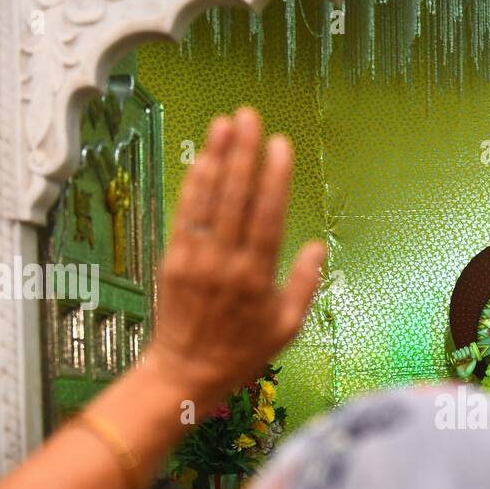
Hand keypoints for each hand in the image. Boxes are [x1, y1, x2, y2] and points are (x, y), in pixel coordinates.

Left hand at [151, 108, 326, 406]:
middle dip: (244, 153)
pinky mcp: (174, 259)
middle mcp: (226, 263)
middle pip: (236, 198)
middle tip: (250, 116)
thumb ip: (304, 285)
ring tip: (225, 122)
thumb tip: (316, 247)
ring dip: (217, 157)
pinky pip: (185, 214)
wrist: (186, 372)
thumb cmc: (242, 353)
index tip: (280, 146)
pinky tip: (202, 158)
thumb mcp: (287, 328)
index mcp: (257, 278)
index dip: (274, 179)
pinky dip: (194, 184)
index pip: (268, 217)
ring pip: (208, 200)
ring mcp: (196, 259)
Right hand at [450, 344, 478, 379]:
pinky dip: (455, 354)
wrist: (464, 374)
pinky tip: (456, 356)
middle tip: (464, 358)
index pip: (467, 348)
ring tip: (460, 359)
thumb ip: (473, 354)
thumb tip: (471, 347)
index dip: (467, 350)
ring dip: (459, 354)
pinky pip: (454, 354)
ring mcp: (460, 357)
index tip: (468, 354)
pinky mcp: (456, 359)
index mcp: (469, 355)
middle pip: (462, 349)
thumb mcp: (474, 361)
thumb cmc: (470, 369)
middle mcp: (464, 355)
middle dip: (463, 353)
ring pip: (458, 351)